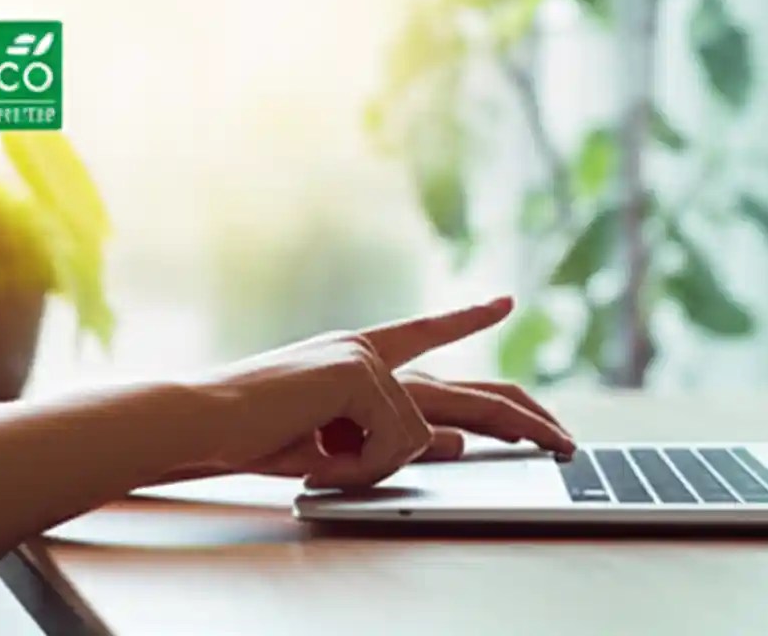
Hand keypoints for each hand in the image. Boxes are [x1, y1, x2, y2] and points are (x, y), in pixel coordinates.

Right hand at [190, 297, 573, 489]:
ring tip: (318, 461)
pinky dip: (359, 465)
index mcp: (364, 360)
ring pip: (422, 435)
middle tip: (566, 442)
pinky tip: (316, 453)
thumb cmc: (258, 433)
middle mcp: (376, 353)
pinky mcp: (364, 370)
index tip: (504, 300)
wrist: (201, 419)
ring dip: (373, 467)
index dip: (469, 318)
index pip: (431, 335)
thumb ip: (398, 438)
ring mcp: (372, 358)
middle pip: (473, 392)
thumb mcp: (342, 445)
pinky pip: (396, 442)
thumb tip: (459, 440)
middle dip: (524, 422)